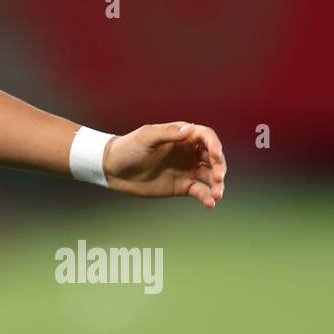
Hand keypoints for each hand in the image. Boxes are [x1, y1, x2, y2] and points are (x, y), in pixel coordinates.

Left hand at [102, 122, 226, 208]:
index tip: (215, 155)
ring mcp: (187, 169)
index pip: (206, 137)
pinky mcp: (182, 186)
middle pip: (213, 157)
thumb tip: (190, 130)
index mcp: (181, 136)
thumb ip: (167, 134)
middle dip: (219, 167)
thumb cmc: (128, 148)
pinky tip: (210, 203)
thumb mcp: (146, 137)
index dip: (214, 145)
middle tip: (217, 178)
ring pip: (210, 176)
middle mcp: (188, 152)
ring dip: (217, 185)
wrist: (113, 170)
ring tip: (216, 195)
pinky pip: (200, 191)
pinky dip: (207, 197)